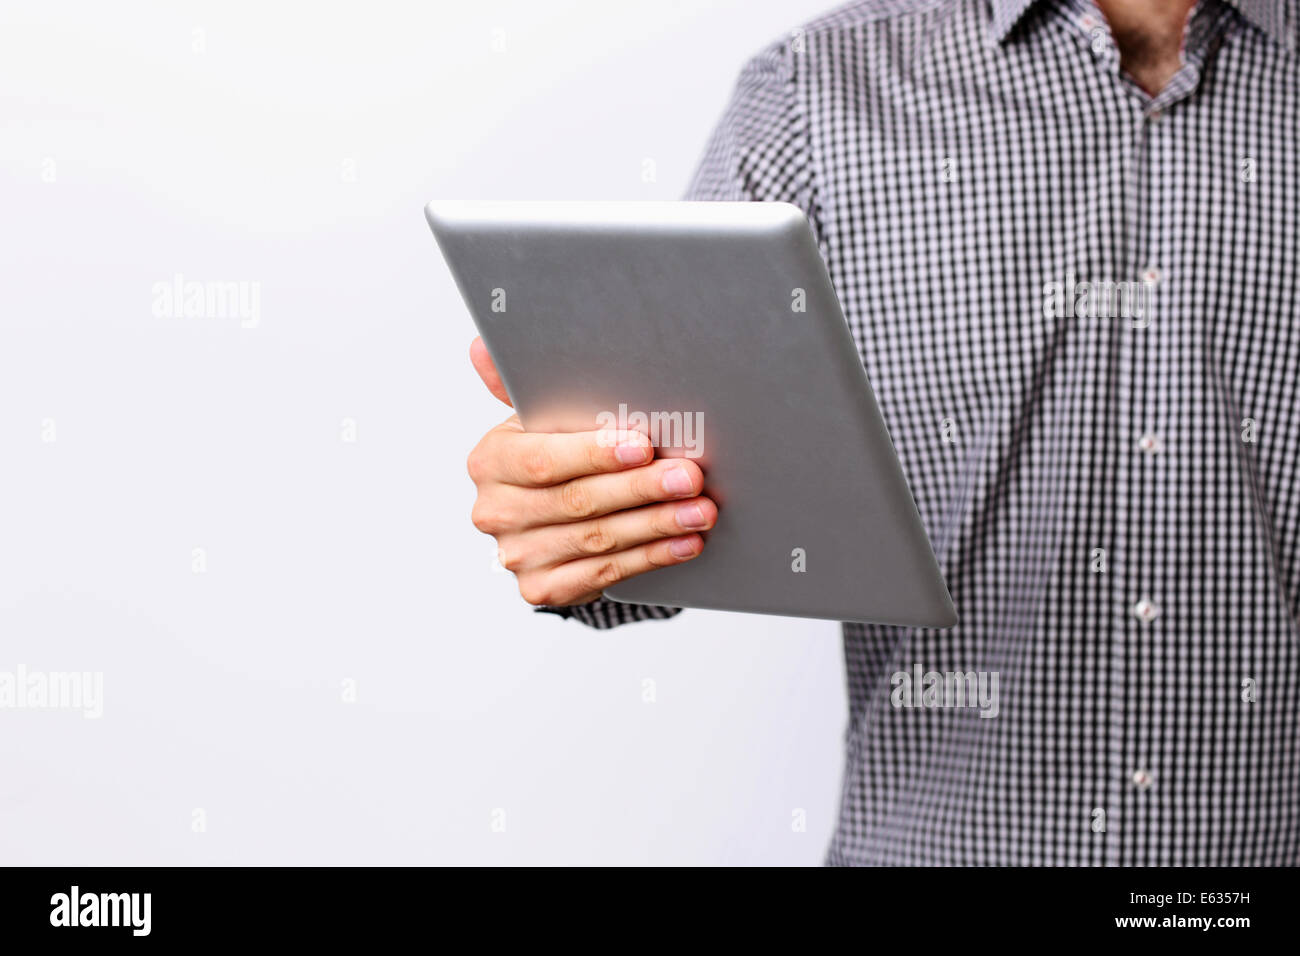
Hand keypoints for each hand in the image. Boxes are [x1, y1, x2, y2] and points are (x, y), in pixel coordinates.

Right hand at [466, 337, 716, 606]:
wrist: (553, 517)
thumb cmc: (558, 453)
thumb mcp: (543, 416)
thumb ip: (523, 384)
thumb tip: (481, 344)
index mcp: (490, 460)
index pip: (543, 460)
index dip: (595, 454)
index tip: (644, 445)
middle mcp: (495, 511)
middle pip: (577, 501)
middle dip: (641, 488)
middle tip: (690, 478)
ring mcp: (516, 554)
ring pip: (597, 540)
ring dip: (657, 524)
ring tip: (700, 510)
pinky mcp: (541, 588)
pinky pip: (603, 573)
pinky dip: (651, 557)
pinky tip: (684, 542)